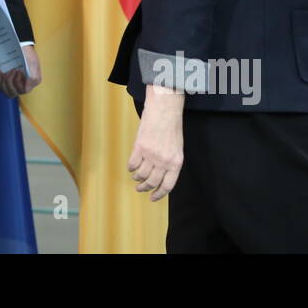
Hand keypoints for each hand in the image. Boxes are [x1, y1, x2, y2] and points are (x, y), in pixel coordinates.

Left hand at [0, 46, 41, 96]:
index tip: (18, 70)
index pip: (22, 91)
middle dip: (9, 82)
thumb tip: (26, 89)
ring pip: (4, 91)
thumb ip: (33, 78)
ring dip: (4, 81)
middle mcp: (22, 86)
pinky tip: (1, 72)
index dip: (17, 82)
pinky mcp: (6, 81)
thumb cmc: (28, 56)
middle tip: (11, 70)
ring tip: (6, 71)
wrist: (21, 48)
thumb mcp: (33, 65)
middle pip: (11, 93)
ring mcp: (13, 84)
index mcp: (30, 84)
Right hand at [127, 85, 184, 200]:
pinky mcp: (139, 147)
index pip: (167, 185)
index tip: (153, 197)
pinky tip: (131, 168)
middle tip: (140, 189)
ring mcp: (150, 155)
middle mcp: (163, 161)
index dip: (159, 194)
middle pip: (152, 182)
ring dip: (137, 179)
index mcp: (176, 163)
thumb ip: (170, 162)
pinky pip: (132, 164)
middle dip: (145, 188)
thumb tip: (161, 174)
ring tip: (136, 178)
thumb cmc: (172, 126)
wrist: (165, 110)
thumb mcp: (177, 148)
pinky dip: (131, 168)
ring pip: (141, 175)